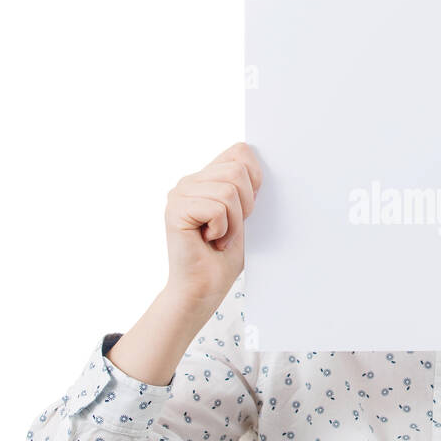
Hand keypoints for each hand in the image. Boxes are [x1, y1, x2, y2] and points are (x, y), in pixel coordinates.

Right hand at [164, 141, 262, 306]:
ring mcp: (180, 194)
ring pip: (229, 191)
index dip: (254, 179)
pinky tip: (210, 241)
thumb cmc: (225, 257)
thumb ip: (249, 188)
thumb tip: (264, 168)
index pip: (240, 151)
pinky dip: (223, 230)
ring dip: (234, 223)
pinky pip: (217, 208)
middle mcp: (190, 181)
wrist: (204, 289)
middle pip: (237, 171)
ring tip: (221, 238)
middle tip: (231, 229)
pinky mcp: (176, 210)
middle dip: (246, 206)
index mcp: (207, 177)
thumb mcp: (244, 216)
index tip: (247, 208)